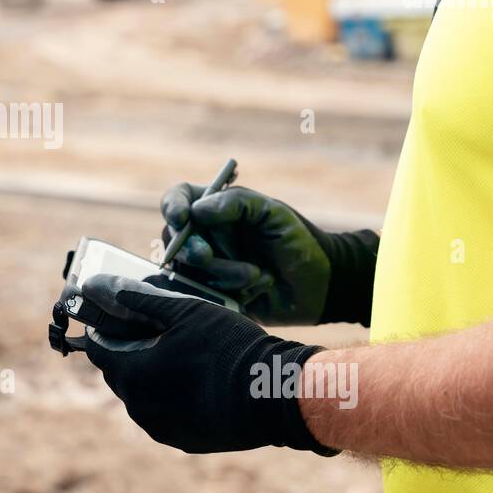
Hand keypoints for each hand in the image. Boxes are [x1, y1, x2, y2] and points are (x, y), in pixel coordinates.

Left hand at [81, 274, 336, 455]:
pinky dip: (167, 398)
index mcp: (133, 374)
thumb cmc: (228, 347)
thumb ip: (140, 300)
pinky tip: (191, 381)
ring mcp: (161, 428)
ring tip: (174, 355)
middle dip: (126, 353)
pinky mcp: (184, 441)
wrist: (273, 395)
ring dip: (147, 376)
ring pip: (140, 397)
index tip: (115, 318)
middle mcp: (139, 407)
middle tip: (150, 332)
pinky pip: (162, 415)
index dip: (103, 331)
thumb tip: (103, 287)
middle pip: (118, 374)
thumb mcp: (185, 312)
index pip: (98, 351)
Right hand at [160, 183, 377, 325]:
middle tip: (207, 256)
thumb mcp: (272, 213)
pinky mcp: (215, 294)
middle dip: (191, 248)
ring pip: (190, 270)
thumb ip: (236, 204)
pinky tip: (256, 289)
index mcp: (217, 209)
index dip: (173, 206)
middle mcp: (207, 236)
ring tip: (258, 275)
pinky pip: (205, 294)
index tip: (181, 219)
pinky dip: (230, 292)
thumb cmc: (298, 241)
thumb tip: (197, 211)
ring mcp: (209, 267)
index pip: (180, 198)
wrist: (319, 286)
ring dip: (223, 273)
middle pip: (175, 239)